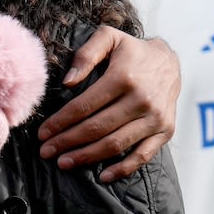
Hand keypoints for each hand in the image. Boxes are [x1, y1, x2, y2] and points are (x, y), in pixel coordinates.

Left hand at [37, 29, 180, 181]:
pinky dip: (122, 169)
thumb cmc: (131, 51)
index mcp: (123, 77)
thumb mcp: (108, 37)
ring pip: (116, 145)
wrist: (170, 62)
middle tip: (46, 152)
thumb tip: (67, 82)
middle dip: (67, 142)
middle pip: (97, 128)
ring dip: (87, 157)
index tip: (43, 133)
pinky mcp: (166, 131)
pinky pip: (142, 156)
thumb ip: (86, 54)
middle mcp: (142, 99)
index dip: (61, 122)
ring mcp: (155, 118)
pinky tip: (102, 176)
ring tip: (64, 162)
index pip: (85, 106)